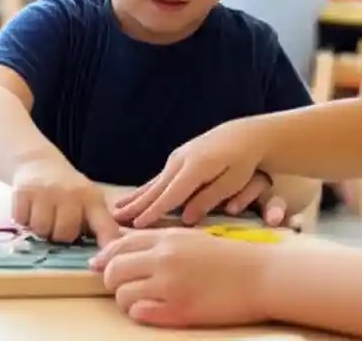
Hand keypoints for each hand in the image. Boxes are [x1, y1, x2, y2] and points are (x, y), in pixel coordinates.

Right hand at [11, 156, 121, 245]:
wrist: (39, 162)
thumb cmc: (67, 190)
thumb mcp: (88, 201)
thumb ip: (98, 224)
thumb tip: (107, 255)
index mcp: (93, 200)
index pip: (105, 227)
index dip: (107, 246)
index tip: (105, 262)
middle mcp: (72, 194)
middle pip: (65, 234)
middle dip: (60, 235)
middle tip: (58, 222)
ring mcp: (47, 191)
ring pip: (42, 230)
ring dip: (40, 229)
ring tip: (43, 216)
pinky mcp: (24, 191)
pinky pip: (22, 221)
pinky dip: (23, 220)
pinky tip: (30, 209)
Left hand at [91, 228, 269, 327]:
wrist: (261, 276)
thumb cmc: (229, 257)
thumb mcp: (192, 238)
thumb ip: (160, 242)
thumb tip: (127, 249)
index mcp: (167, 238)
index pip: (119, 245)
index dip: (105, 257)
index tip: (100, 266)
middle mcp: (164, 258)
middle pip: (113, 270)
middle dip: (112, 281)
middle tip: (124, 287)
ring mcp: (170, 285)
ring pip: (122, 295)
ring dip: (127, 300)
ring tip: (144, 300)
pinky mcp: (178, 310)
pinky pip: (139, 313)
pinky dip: (141, 313)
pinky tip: (155, 309)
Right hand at [115, 171, 288, 227]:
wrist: (246, 134)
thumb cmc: (244, 162)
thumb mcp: (233, 182)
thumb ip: (209, 199)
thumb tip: (185, 219)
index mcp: (195, 167)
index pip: (170, 195)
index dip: (153, 212)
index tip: (135, 226)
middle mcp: (181, 160)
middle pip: (155, 188)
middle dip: (135, 205)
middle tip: (115, 220)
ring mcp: (177, 157)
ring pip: (153, 182)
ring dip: (134, 197)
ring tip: (116, 210)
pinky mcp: (178, 157)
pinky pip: (159, 177)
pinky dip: (144, 189)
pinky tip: (134, 197)